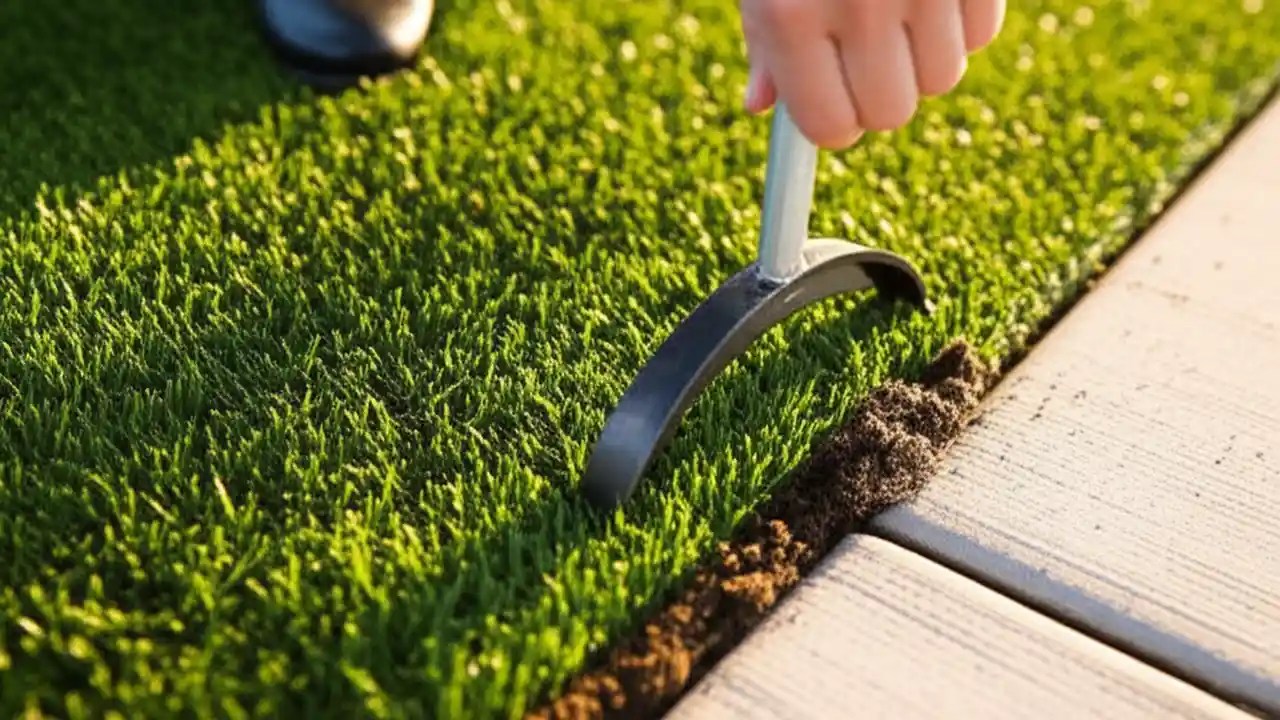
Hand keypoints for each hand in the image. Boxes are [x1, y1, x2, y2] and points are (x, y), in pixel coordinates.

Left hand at [740, 0, 1004, 147]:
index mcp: (790, 14)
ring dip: (922, 57)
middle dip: (878, 94)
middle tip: (865, 49)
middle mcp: (858, 3)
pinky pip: (982, 34)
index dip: (832, 121)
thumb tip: (761, 105)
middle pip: (890, 114)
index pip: (829, 126)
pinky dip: (961, 20)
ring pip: (942, 78)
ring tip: (898, 8)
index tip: (833, 102)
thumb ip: (764, 34)